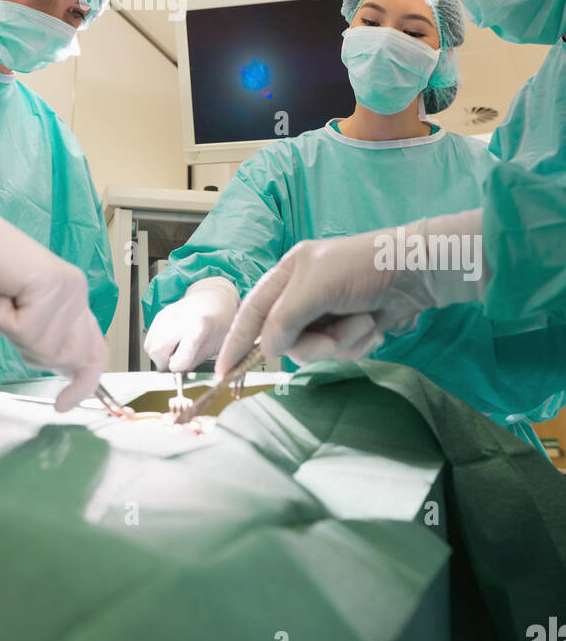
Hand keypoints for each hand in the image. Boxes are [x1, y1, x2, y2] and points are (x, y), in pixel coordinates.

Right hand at [0, 211, 106, 411]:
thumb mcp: (20, 319)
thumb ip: (45, 340)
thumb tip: (66, 372)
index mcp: (75, 300)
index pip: (96, 351)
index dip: (84, 384)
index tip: (62, 404)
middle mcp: (79, 293)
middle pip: (71, 357)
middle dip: (36, 354)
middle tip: (12, 321)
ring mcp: (69, 289)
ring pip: (46, 349)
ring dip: (15, 334)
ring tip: (5, 301)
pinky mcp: (53, 285)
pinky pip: (27, 331)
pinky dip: (5, 320)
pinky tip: (2, 294)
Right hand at [144, 277, 239, 370]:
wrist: (214, 297)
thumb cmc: (220, 320)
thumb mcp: (218, 344)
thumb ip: (197, 360)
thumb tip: (180, 374)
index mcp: (198, 326)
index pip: (178, 359)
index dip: (179, 369)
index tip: (185, 369)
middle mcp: (179, 319)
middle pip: (157, 352)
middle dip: (165, 364)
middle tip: (178, 363)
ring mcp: (167, 315)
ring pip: (150, 346)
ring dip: (160, 355)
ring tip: (176, 352)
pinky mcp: (160, 315)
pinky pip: (150, 338)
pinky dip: (157, 346)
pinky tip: (172, 343)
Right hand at [214, 211, 484, 376]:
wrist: (416, 273)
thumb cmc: (361, 268)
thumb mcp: (316, 286)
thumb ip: (284, 319)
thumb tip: (268, 349)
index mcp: (286, 276)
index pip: (252, 313)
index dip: (237, 342)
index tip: (223, 371)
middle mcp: (301, 296)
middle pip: (286, 340)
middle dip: (316, 342)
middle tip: (336, 336)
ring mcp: (326, 314)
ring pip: (315, 350)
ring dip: (343, 341)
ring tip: (364, 321)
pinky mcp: (349, 329)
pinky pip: (341, 352)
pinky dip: (359, 343)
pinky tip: (375, 326)